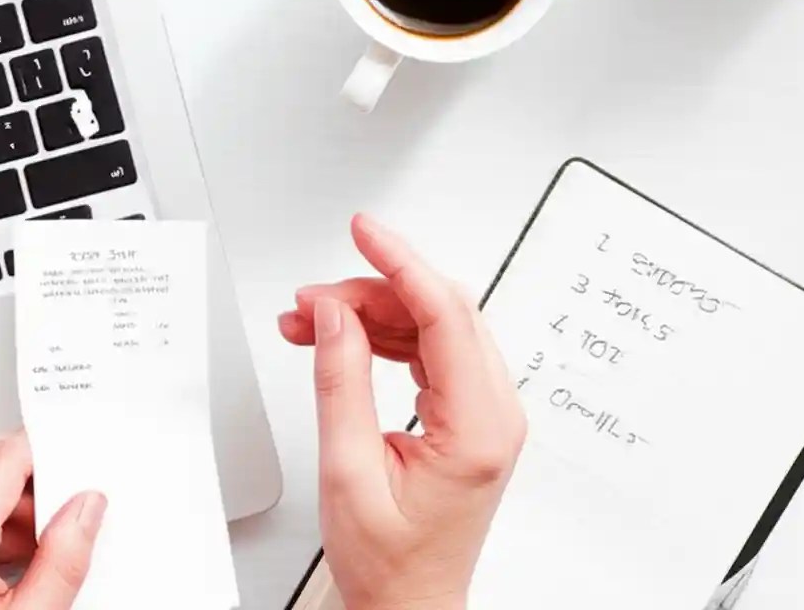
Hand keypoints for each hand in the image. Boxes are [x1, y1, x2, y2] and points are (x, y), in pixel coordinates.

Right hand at [279, 215, 526, 609]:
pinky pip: (427, 352)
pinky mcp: (466, 417)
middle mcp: (493, 415)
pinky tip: (339, 339)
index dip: (400, 262)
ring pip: (432, 326)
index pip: (445, 314)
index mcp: (478, 428)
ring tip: (309, 321)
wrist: (408, 605)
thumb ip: (340, 382)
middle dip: (372, 290)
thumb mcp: (349, 471)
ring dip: (370, 313)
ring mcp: (483, 414)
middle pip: (440, 312)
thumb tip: (334, 316)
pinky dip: (381, 337)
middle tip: (311, 298)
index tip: (366, 231)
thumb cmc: (390, 563)